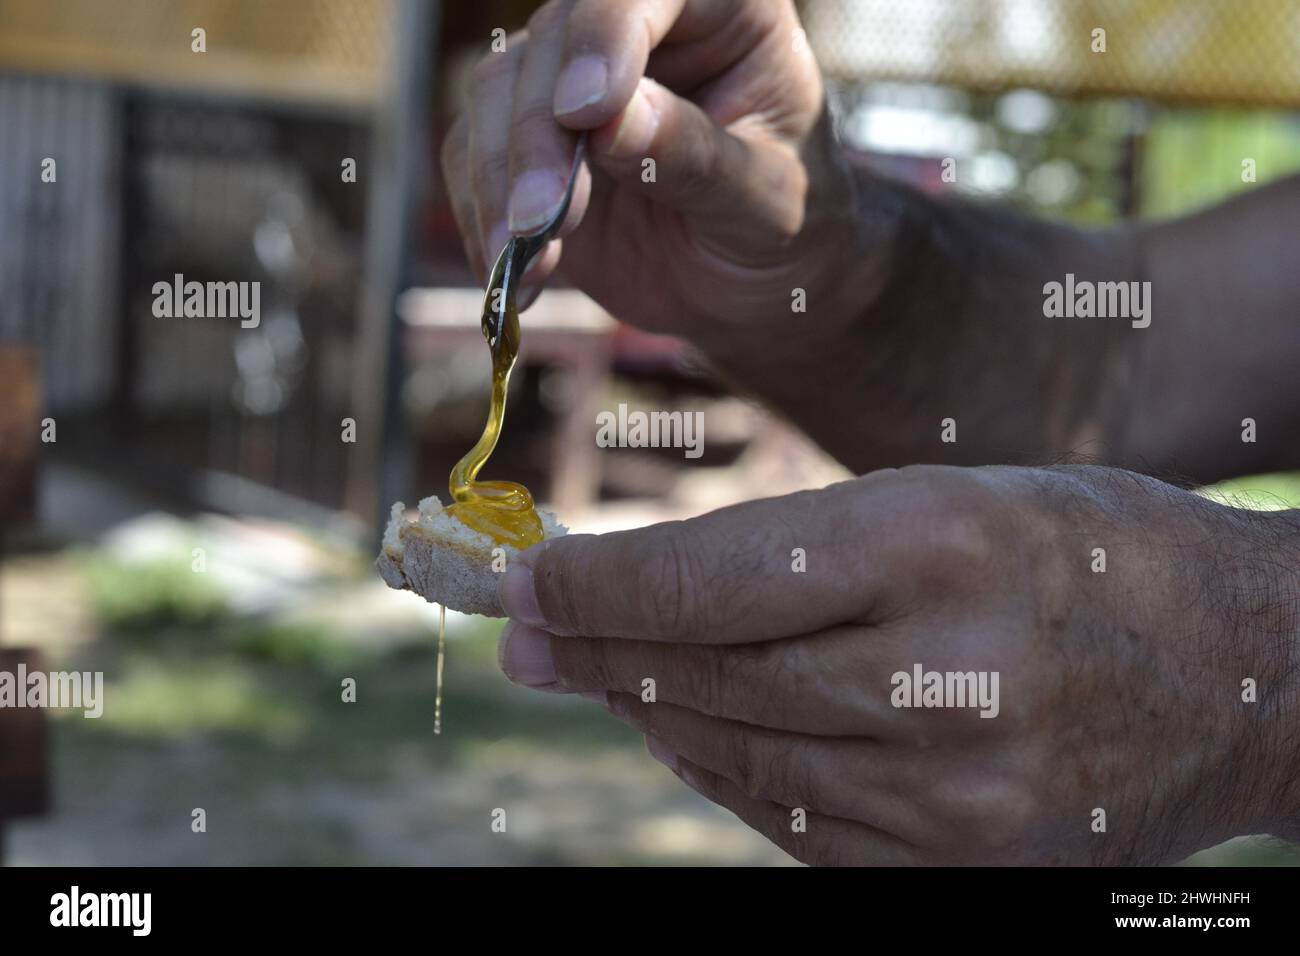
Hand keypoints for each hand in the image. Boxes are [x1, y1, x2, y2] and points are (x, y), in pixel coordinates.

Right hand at [441, 0, 862, 341]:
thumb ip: (699, 158)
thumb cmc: (787, 225)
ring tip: (524, 255)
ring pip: (497, 91)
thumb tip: (613, 121)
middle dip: (536, 136)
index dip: (603, 40)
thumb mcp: (767, 200)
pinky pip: (474, 155)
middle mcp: (637, 27)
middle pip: (552, 42)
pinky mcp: (530, 142)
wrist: (755, 283)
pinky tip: (514, 270)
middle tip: (539, 218)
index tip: (585, 115)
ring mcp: (572, 80)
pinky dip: (481, 214)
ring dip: (498, 179)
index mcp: (720, 9)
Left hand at [496, 465, 1299, 864]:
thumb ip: (795, 553)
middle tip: (520, 633)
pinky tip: (690, 737)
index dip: (598, 584)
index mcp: (940, 546)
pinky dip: (729, 776)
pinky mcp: (967, 870)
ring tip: (593, 676)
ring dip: (650, 715)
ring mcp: (958, 797)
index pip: (712, 579)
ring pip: (740, 758)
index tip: (523, 581)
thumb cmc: (1088, 554)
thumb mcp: (949, 500)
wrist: (1250, 670)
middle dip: (595, 652)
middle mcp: (946, 679)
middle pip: (709, 675)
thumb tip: (635, 599)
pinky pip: (796, 825)